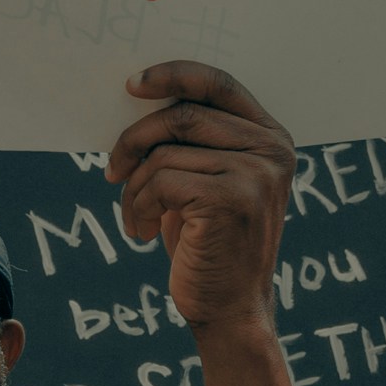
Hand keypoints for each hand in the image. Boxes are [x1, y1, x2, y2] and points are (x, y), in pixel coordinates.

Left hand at [106, 63, 293, 334]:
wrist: (230, 310)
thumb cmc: (209, 244)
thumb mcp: (207, 183)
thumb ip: (192, 142)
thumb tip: (138, 99)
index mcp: (271, 137)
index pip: (218, 83)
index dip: (172, 75)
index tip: (132, 85)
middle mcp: (271, 150)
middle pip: (182, 115)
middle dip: (134, 141)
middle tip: (113, 171)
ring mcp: (255, 173)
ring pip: (164, 154)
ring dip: (134, 188)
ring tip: (134, 217)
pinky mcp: (231, 199)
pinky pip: (161, 183)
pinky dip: (138, 208)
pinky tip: (141, 234)